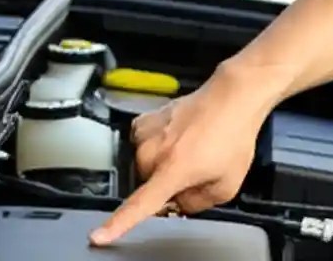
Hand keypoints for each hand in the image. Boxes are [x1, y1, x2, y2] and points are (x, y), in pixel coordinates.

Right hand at [88, 63, 275, 245]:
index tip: (98, 235)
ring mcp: (146, 134)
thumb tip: (177, 204)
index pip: (139, 205)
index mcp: (172, 171)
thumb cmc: (234, 137)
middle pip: (147, 183)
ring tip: (192, 146)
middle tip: (196, 166)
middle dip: (167, 182)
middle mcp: (152, 152)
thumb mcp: (226, 184)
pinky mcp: (144, 120)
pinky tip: (178, 136)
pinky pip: (143, 143)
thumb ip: (196, 203)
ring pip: (145, 163)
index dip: (118, 224)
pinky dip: (158, 144)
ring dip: (163, 161)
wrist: (233, 97)